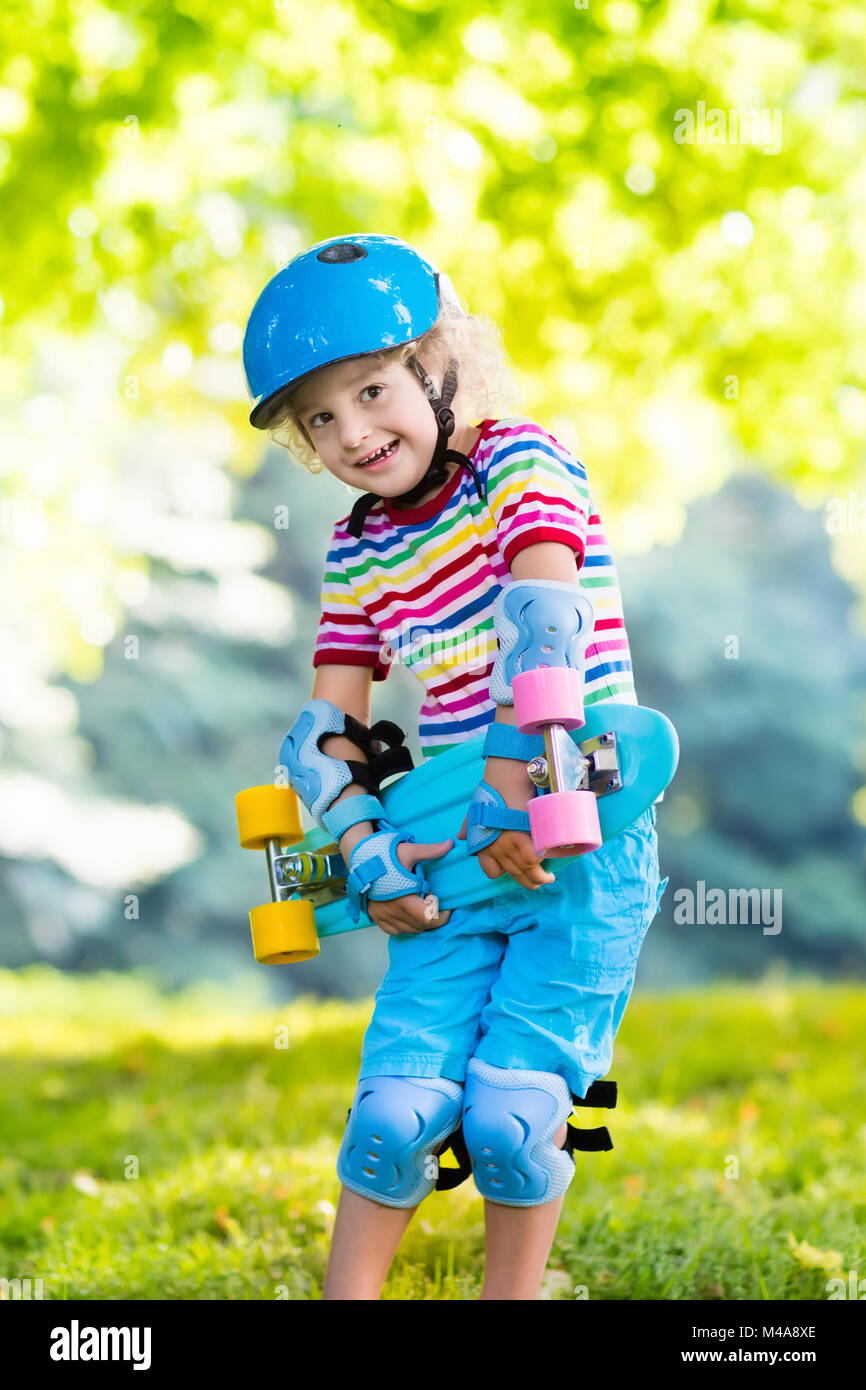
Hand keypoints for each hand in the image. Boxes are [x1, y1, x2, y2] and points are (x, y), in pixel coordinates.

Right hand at [367, 837, 454, 936]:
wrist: (358, 857)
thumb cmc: (383, 854)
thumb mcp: (408, 851)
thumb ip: (431, 851)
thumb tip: (450, 844)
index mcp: (404, 900)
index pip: (429, 919)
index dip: (441, 914)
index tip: (443, 902)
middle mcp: (393, 913)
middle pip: (421, 927)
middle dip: (432, 917)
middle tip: (431, 900)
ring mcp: (383, 917)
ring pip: (409, 930)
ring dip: (419, 922)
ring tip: (420, 904)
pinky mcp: (376, 918)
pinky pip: (395, 930)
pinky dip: (405, 925)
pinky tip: (407, 912)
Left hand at [457, 757, 555, 890]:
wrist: (505, 781)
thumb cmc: (491, 793)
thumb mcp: (474, 812)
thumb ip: (468, 825)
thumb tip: (460, 836)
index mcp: (483, 846)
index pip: (492, 871)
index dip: (503, 871)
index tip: (512, 867)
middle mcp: (496, 850)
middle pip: (514, 874)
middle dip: (527, 882)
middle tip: (537, 881)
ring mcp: (511, 846)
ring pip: (528, 872)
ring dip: (540, 878)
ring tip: (548, 877)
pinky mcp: (526, 839)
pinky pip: (536, 860)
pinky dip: (543, 862)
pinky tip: (550, 861)